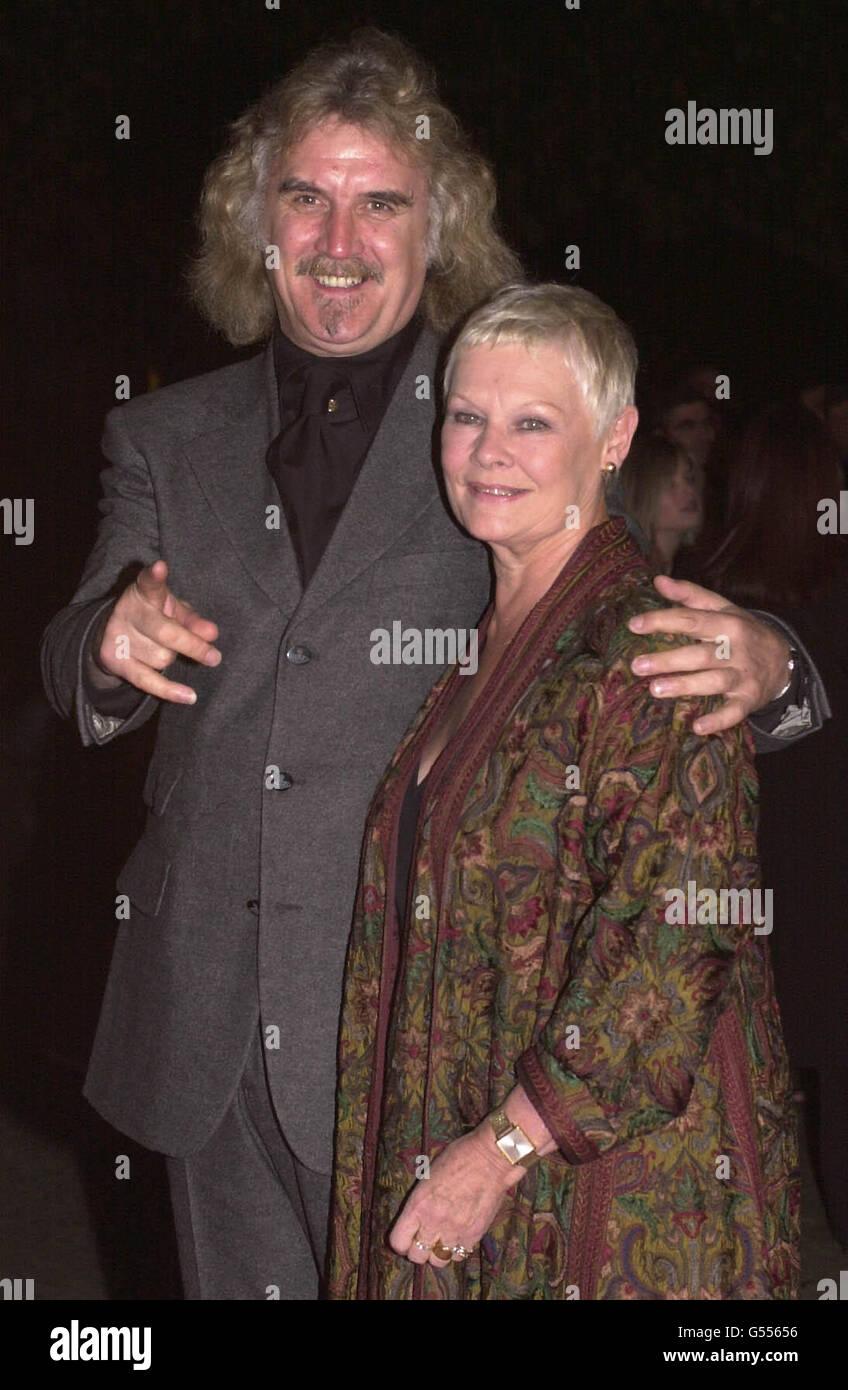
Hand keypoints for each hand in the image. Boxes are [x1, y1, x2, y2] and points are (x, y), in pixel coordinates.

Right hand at [89, 559, 220, 703]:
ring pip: (161, 658)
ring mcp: (117, 636)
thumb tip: (212, 633)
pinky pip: (147, 681)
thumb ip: (192, 620)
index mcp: (143, 593)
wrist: (109, 634)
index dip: (154, 577)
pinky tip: (189, 696)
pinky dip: (170, 691)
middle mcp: (127, 612)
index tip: (159, 568)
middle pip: (165, 632)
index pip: (149, 584)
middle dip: (192, 645)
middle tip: (214, 656)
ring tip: (164, 649)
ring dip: (172, 658)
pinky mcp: (113, 660)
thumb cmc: (153, 617)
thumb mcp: (172, 611)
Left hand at [388, 1124, 517, 1267]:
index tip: (406, 1238)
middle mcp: (433, 1222)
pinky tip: (459, 1236)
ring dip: (438, 1253)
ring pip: (438, 1261)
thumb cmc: (459, 1157)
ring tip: (443, 1240)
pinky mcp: (474, 1235)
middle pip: (416, 1257)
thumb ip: (421, 1201)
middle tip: (424, 1240)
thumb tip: (417, 1217)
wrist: (491, 1158)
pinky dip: (458, 1249)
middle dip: (418, 1250)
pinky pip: (460, 1255)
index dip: (400, 1242)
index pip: (398, 1242)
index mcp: (418, 1205)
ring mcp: (454, 1231)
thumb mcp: (429, 1175)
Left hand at [627, 575, 791, 734]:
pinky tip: (698, 727)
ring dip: (685, 686)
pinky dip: (718, 720)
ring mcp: (742, 676)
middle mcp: (735, 649)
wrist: (784, 660)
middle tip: (637, 665)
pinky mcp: (748, 699)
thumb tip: (658, 580)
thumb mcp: (723, 609)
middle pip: (699, 654)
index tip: (634, 625)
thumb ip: (690, 596)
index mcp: (727, 624)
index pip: (690, 620)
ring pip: (713, 681)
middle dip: (668, 660)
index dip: (662, 621)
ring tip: (655, 689)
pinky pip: (734, 712)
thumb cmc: (743, 632)